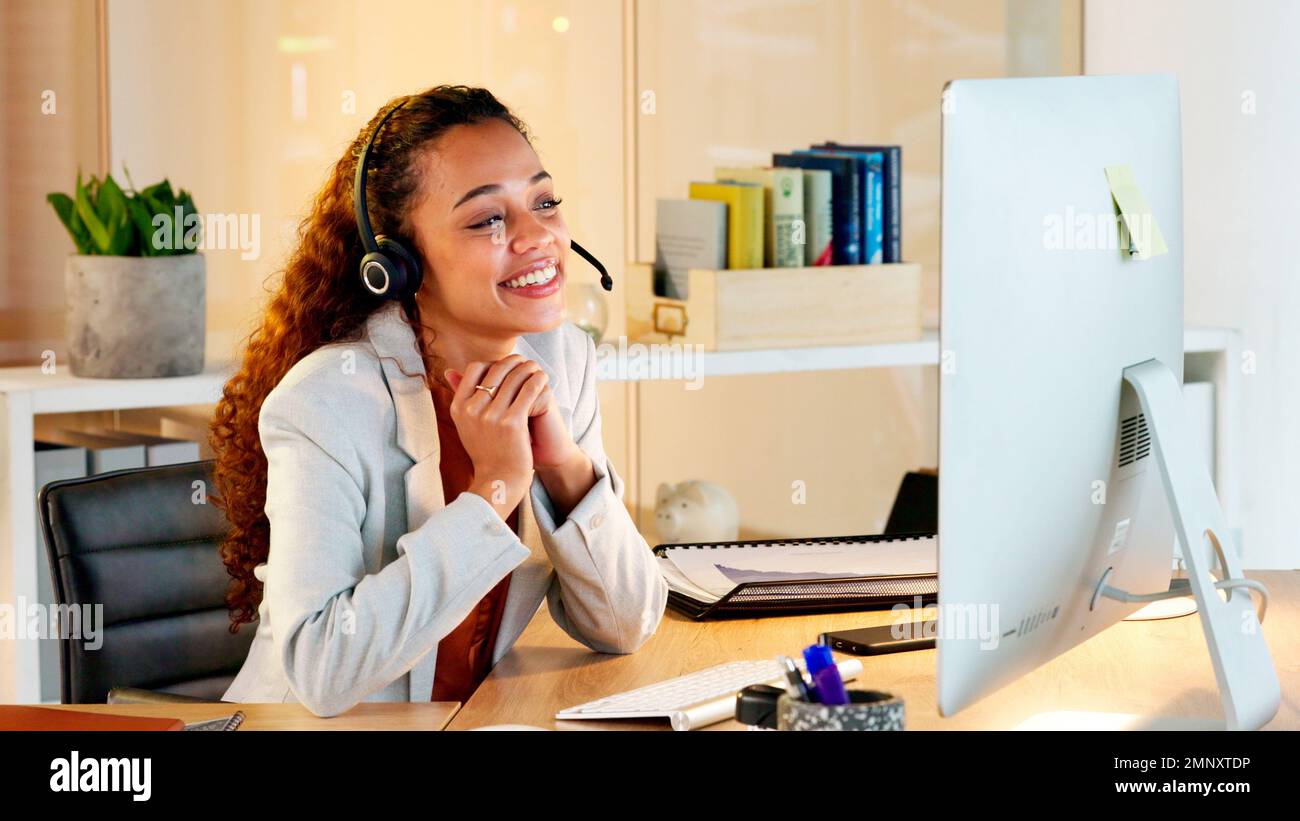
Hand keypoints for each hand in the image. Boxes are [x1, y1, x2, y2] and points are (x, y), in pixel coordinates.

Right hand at [443, 354, 548, 518]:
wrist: (498, 479)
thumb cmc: (485, 450)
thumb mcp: (465, 423)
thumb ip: (460, 396)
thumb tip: (449, 370)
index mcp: (458, 407)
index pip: (475, 368)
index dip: (493, 362)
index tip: (506, 366)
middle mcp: (472, 409)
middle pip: (496, 369)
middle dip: (514, 362)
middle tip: (526, 362)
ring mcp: (491, 416)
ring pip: (514, 378)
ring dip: (529, 369)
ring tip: (536, 369)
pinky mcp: (512, 423)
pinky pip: (528, 391)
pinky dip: (537, 381)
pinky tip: (543, 379)